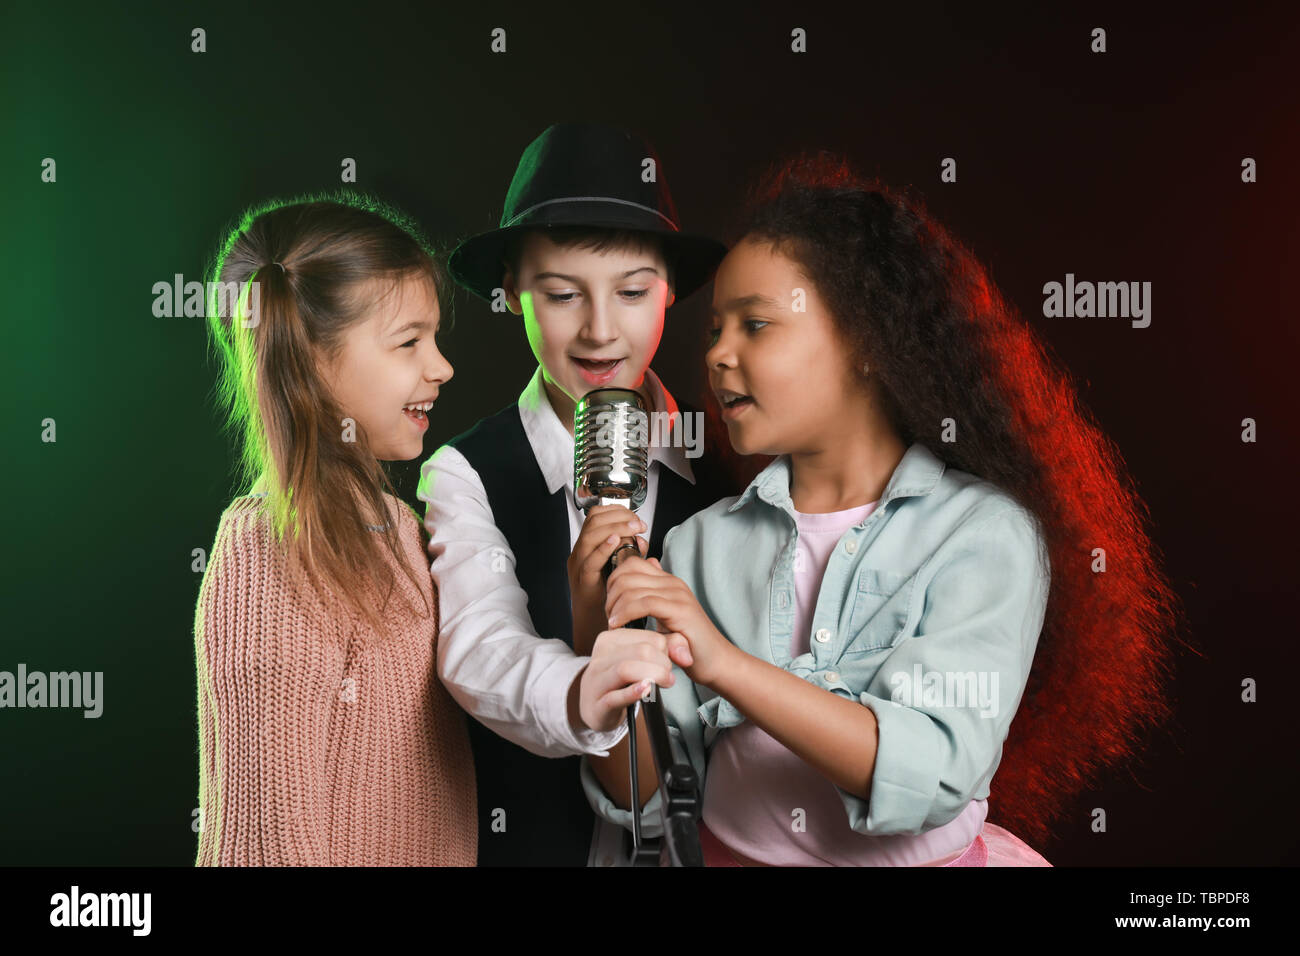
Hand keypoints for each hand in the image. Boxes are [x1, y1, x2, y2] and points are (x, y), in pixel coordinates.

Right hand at [567, 505, 647, 654]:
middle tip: (638, 523)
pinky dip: (603, 547)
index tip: (635, 516)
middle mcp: (580, 552)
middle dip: (618, 516)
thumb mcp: (620, 568)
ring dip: (615, 528)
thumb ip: (629, 552)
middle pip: (593, 521)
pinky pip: (590, 560)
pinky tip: (617, 541)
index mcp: (588, 547)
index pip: (597, 516)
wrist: (596, 625)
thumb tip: (641, 539)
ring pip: (590, 535)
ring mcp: (579, 565)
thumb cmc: (609, 596)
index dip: (616, 510)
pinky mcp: (582, 580)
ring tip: (634, 530)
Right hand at [578, 628, 692, 732]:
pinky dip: (633, 692)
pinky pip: (615, 696)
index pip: (649, 637)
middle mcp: (600, 656)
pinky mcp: (597, 704)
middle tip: (667, 677)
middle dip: (663, 665)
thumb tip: (685, 654)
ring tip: (663, 684)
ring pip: (626, 669)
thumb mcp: (640, 659)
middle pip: (641, 651)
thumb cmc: (620, 681)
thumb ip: (666, 648)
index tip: (667, 663)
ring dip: (653, 676)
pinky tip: (646, 690)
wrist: (594, 707)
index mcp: (611, 639)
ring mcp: (596, 680)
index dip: (666, 651)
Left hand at [605, 556, 732, 687]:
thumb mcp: (666, 615)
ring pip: (632, 587)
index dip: (613, 581)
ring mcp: (678, 595)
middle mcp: (673, 583)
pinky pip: (644, 603)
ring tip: (613, 624)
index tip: (611, 604)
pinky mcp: (681, 611)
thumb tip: (649, 565)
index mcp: (668, 581)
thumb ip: (654, 594)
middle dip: (610, 595)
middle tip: (610, 617)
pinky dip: (625, 613)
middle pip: (627, 574)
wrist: (716, 661)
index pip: (632, 564)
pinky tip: (619, 626)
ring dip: (615, 606)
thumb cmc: (688, 643)